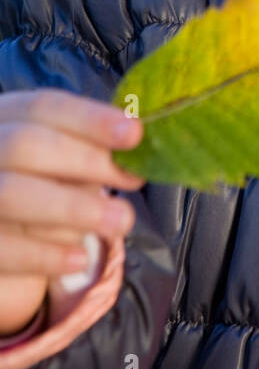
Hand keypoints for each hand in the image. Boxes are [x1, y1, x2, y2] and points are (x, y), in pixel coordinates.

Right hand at [0, 89, 144, 336]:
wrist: (4, 236)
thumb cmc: (43, 186)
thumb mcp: (61, 162)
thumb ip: (90, 153)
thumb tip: (136, 158)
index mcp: (6, 117)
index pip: (44, 107)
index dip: (90, 119)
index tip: (135, 133)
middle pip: (26, 144)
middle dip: (86, 161)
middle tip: (134, 180)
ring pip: (12, 193)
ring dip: (74, 208)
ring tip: (121, 222)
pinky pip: (2, 248)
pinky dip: (43, 255)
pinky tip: (79, 260)